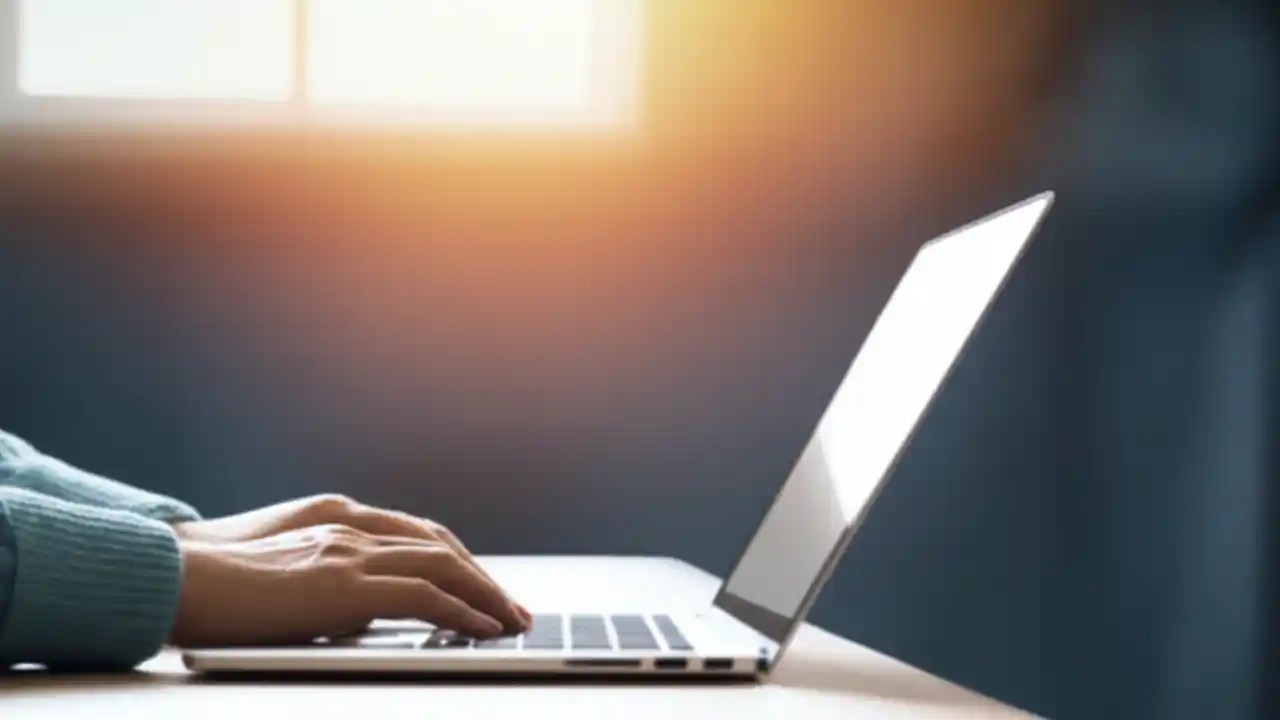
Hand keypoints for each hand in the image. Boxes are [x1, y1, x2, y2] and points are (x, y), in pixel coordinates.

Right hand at [171, 524, 524, 646]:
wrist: (173, 578)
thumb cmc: (216, 586)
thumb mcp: (285, 577)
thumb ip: (330, 584)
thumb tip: (364, 615)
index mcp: (337, 521)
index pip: (418, 537)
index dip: (458, 563)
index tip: (484, 588)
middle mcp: (350, 529)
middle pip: (440, 547)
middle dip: (484, 579)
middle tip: (515, 610)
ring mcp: (348, 552)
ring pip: (442, 565)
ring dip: (485, 594)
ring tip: (512, 621)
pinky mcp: (343, 585)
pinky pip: (422, 595)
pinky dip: (460, 609)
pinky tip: (481, 627)